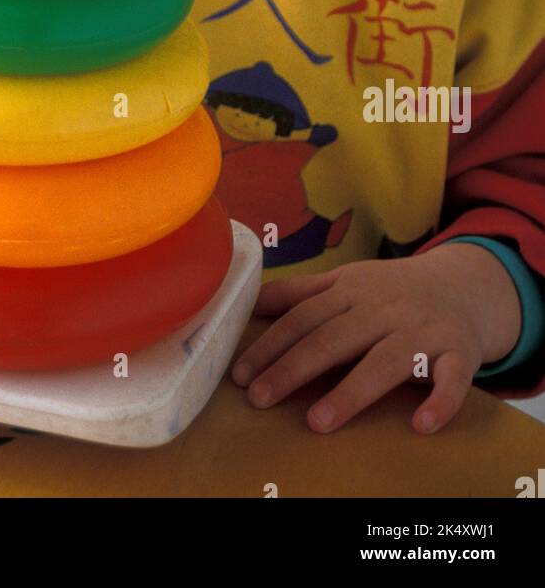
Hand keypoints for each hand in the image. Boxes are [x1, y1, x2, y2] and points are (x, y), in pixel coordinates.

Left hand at [231, 244, 521, 434]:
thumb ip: (299, 292)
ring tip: (317, 422)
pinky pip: (453, 379)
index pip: (303, 317)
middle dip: (294, 369)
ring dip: (352, 392)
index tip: (240, 375)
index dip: (271, 345)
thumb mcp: (346, 280)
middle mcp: (384, 309)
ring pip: (385, 362)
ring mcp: (422, 331)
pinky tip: (422, 425)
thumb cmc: (392, 290)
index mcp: (351, 290)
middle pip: (333, 339)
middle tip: (260, 399)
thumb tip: (247, 301)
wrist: (465, 286)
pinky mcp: (459, 353)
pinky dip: (441, 402)